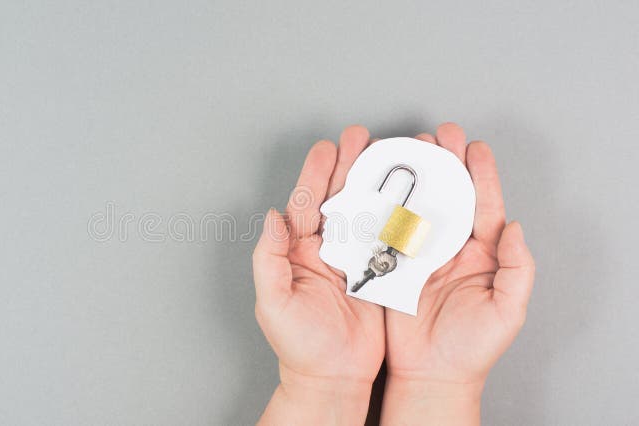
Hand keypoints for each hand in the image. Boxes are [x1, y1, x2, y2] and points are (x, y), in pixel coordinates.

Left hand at [253, 126, 384, 424]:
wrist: (332, 378)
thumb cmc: (297, 345)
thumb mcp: (273, 302)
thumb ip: (269, 257)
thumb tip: (272, 216)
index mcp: (299, 251)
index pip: (307, 204)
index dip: (316, 174)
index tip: (327, 147)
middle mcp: (327, 250)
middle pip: (338, 198)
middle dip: (349, 166)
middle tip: (361, 136)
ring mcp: (354, 260)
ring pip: (366, 212)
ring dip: (376, 184)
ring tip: (389, 155)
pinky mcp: (379, 275)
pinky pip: (389, 239)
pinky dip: (399, 217)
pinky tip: (410, 195)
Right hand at [381, 123, 535, 424]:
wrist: (431, 375)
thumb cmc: (472, 348)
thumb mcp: (508, 311)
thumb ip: (517, 268)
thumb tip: (514, 227)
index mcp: (479, 254)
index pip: (482, 205)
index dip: (479, 175)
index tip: (474, 146)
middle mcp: (448, 248)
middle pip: (446, 197)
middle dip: (442, 163)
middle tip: (436, 134)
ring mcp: (418, 255)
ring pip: (414, 207)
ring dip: (410, 178)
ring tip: (405, 150)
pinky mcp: (391, 266)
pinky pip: (386, 231)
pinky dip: (380, 208)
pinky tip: (375, 185)